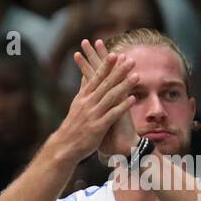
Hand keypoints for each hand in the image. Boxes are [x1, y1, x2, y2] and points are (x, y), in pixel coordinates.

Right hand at [57, 38, 137, 161]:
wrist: (64, 146)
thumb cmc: (73, 125)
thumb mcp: (76, 104)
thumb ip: (84, 88)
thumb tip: (85, 73)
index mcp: (83, 97)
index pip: (95, 78)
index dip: (105, 66)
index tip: (115, 54)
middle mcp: (88, 103)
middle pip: (105, 84)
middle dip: (118, 71)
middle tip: (130, 60)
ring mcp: (93, 115)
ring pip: (110, 97)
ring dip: (124, 86)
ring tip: (136, 76)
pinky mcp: (98, 127)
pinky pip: (112, 114)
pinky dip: (122, 106)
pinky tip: (132, 99)